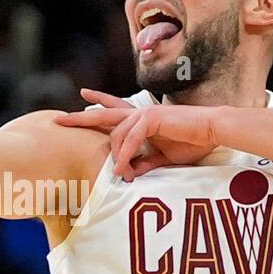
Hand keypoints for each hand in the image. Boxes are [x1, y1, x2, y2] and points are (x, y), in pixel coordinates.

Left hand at [54, 88, 218, 179]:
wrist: (212, 131)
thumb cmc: (192, 141)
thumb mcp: (164, 157)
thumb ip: (146, 161)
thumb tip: (131, 172)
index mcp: (142, 119)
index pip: (115, 109)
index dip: (98, 103)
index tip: (82, 98)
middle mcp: (140, 113)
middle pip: (104, 113)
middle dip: (82, 116)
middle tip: (60, 118)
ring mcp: (145, 114)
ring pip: (117, 133)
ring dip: (117, 157)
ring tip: (120, 175)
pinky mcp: (153, 118)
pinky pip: (132, 138)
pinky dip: (126, 154)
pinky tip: (124, 168)